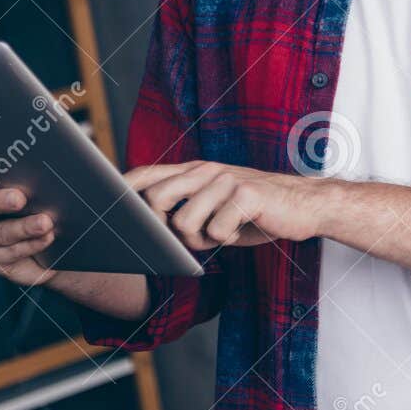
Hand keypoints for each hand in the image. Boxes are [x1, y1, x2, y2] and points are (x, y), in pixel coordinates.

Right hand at [0, 167, 59, 288]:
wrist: (47, 242)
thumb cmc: (33, 200)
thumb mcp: (24, 186)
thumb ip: (21, 176)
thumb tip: (37, 167)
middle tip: (19, 199)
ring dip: (24, 227)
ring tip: (45, 222)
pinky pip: (11, 254)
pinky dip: (32, 244)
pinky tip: (47, 237)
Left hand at [124, 161, 328, 250]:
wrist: (304, 206)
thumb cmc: (256, 211)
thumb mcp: (216, 207)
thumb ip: (185, 210)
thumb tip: (149, 231)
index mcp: (195, 170)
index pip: (147, 174)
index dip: (123, 191)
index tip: (106, 208)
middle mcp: (207, 170)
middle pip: (157, 200)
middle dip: (163, 229)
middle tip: (190, 235)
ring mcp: (226, 180)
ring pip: (185, 222)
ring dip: (200, 239)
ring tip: (222, 232)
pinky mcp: (246, 195)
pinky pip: (216, 231)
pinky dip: (226, 239)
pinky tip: (241, 229)